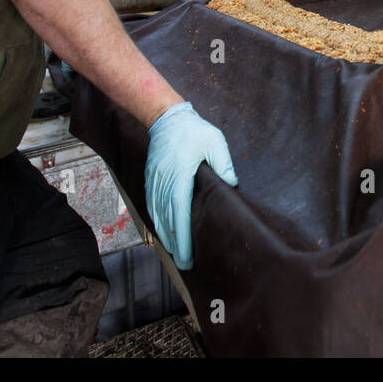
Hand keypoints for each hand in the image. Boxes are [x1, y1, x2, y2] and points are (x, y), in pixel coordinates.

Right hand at [144, 102, 238, 269]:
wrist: (166, 117)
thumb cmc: (194, 130)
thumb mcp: (215, 142)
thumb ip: (223, 164)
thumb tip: (231, 184)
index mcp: (180, 177)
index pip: (181, 214)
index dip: (183, 238)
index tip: (187, 256)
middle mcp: (164, 183)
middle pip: (168, 221)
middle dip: (175, 245)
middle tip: (185, 264)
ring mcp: (155, 182)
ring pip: (158, 215)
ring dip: (165, 237)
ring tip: (175, 254)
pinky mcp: (151, 179)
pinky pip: (152, 205)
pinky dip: (157, 222)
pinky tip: (163, 233)